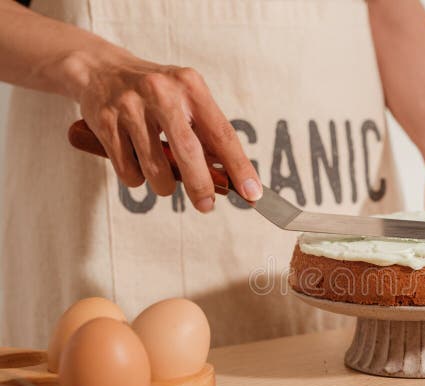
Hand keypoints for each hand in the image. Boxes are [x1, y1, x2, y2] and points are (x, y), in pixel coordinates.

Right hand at [75, 54, 259, 211]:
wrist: (100, 70)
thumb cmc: (157, 95)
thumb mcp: (187, 101)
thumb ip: (207, 134)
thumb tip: (231, 177)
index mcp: (190, 87)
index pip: (222, 134)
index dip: (239, 167)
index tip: (252, 194)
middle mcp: (161, 92)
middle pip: (188, 152)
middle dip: (201, 186)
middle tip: (206, 206)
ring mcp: (130, 106)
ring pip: (155, 168)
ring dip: (164, 186)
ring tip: (163, 181)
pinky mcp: (105, 122)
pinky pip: (128, 170)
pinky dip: (137, 179)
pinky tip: (137, 166)